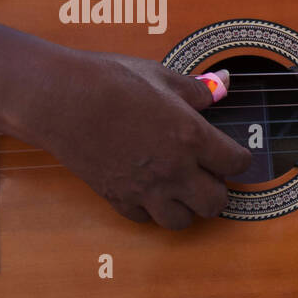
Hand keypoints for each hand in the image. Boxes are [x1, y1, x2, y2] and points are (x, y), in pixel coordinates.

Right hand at [24, 50, 252, 228]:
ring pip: (182, 221)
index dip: (239, 158)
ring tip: (180, 187)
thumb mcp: (161, 76)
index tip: (231, 153)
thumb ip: (198, 88)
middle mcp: (174, 170)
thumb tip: (225, 83)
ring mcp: (145, 189)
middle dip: (218, 190)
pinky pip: (145, 219)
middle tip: (208, 175)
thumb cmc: (110, 81)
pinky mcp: (117, 198)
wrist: (58, 98)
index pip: (238, 164)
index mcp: (192, 137)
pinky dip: (151, 210)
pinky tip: (149, 190)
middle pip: (216, 203)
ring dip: (186, 207)